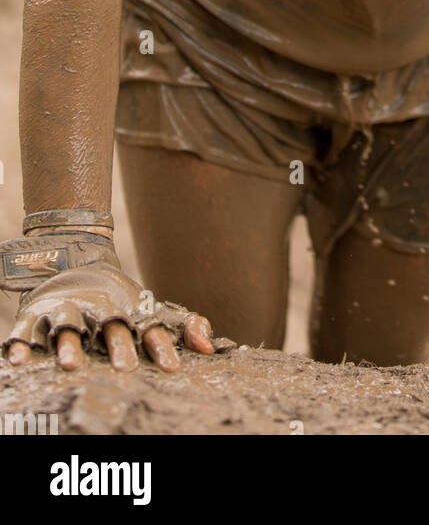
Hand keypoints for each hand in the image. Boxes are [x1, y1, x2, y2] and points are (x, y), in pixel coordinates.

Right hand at [3, 262, 214, 372]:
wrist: (71, 257)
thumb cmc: (117, 299)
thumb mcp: (149, 310)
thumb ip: (182, 328)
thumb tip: (212, 349)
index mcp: (128, 311)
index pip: (149, 328)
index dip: (161, 346)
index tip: (172, 367)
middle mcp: (100, 309)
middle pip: (111, 327)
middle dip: (118, 345)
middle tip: (124, 367)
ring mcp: (68, 309)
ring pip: (69, 327)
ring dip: (71, 345)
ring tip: (72, 364)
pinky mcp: (35, 312)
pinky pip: (24, 329)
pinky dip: (20, 342)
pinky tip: (18, 358)